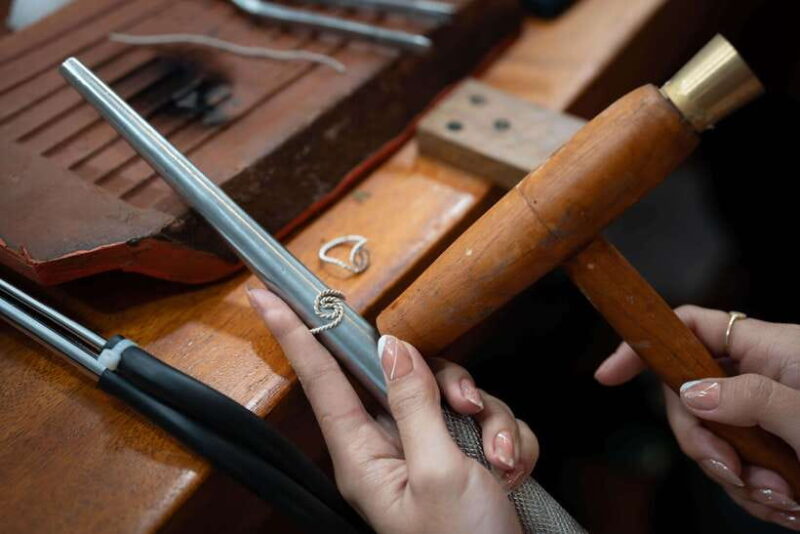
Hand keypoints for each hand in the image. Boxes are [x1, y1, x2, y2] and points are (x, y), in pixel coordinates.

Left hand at [247, 287, 537, 533]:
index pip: (321, 381)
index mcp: (363, 456)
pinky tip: (512, 470)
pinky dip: (507, 439)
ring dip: (488, 420)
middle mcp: (390, 448)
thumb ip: (412, 404)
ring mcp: (427, 452)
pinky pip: (483, 420)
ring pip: (452, 395)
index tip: (266, 296)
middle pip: (404, 376)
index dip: (295, 334)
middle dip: (447, 386)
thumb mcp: (440, 473)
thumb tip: (390, 345)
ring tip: (501, 460)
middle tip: (469, 410)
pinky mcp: (462, 456)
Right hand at [595, 305, 799, 530]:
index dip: (643, 342)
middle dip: (705, 443)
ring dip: (740, 481)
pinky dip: (760, 499)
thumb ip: (748, 398)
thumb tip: (690, 393)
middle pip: (690, 398)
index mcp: (767, 348)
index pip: (686, 326)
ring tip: (786, 500)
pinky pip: (741, 474)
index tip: (608, 375)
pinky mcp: (777, 453)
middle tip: (736, 472)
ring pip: (714, 443)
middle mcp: (760, 379)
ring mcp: (766, 418)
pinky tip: (793, 508)